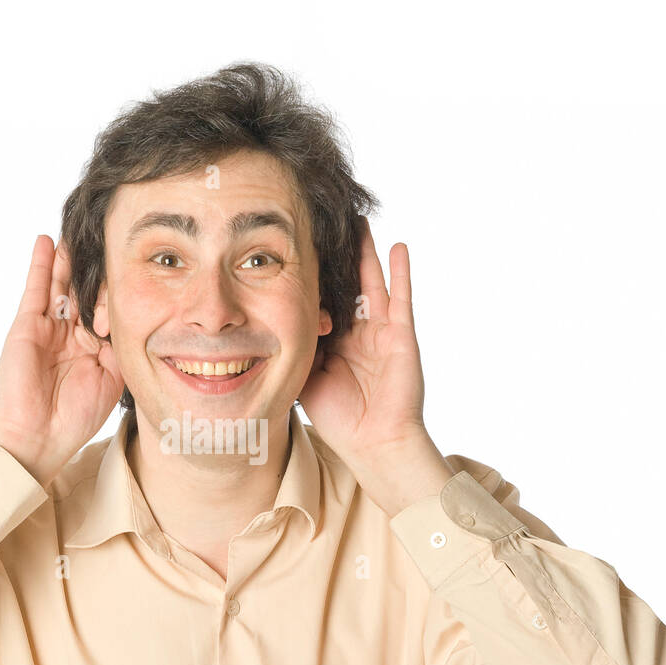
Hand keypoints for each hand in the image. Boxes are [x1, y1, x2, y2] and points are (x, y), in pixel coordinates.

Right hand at [0, 235, 122, 488]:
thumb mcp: (113, 379)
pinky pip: (35, 289)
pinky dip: (40, 264)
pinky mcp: (27, 325)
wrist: (40, 435)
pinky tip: (45, 241)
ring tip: (76, 233)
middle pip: (85, 292)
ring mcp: (48, 327)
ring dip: (68, 260)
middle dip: (95, 272)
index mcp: (93, 348)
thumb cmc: (76, 416)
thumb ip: (122, 347)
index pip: (108, 309)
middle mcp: (71, 334)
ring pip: (61, 285)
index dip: (119, 297)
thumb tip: (137, 319)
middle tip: (107, 243)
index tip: (135, 284)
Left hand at [297, 217, 453, 514]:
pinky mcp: (401, 336)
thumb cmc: (340, 418)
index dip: (306, 280)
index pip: (318, 301)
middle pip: (344, 285)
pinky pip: (401, 299)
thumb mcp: (304, 378)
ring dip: (366, 253)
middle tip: (324, 222)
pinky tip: (397, 247)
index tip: (289, 252)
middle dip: (336, 256)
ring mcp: (380, 331)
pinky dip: (400, 273)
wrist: (374, 442)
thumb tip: (264, 327)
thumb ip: (292, 351)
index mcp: (332, 341)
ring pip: (370, 283)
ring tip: (358, 221)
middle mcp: (356, 331)